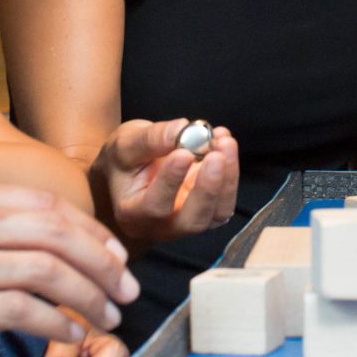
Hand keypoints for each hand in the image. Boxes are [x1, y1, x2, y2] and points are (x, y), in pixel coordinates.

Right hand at [0, 177, 138, 356]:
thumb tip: (45, 236)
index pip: (44, 204)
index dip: (88, 230)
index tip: (112, 255)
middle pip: (54, 232)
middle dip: (101, 261)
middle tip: (125, 287)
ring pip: (46, 270)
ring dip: (88, 295)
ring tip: (107, 314)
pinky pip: (23, 311)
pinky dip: (57, 322)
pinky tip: (70, 333)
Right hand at [93, 119, 240, 242]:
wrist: (135, 168)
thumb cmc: (125, 160)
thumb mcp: (126, 143)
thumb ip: (150, 139)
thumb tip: (181, 130)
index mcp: (133, 214)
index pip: (155, 206)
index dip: (171, 181)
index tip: (183, 153)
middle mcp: (162, 226)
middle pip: (192, 220)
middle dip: (209, 188)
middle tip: (216, 154)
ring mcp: (189, 222)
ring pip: (217, 212)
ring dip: (227, 176)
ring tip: (224, 141)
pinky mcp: (209, 211)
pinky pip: (226, 200)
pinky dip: (231, 172)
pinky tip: (224, 143)